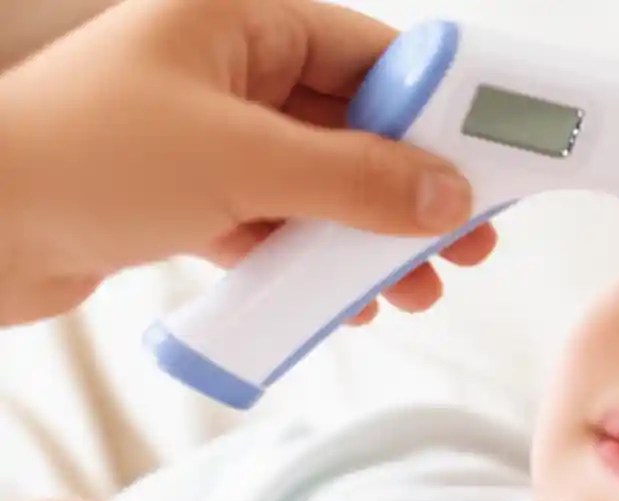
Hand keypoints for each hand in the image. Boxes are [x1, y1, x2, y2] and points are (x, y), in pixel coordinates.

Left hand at [0, 0, 496, 325]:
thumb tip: (447, 195)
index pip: (366, 53)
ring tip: (416, 288)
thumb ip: (353, 178)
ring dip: (367, 237)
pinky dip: (312, 262)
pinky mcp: (187, 197)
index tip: (489, 155)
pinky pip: (275, 224)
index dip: (435, 106)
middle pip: (352, 125)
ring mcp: (207, 136)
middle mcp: (226, 70)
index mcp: (237, 21)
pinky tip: (346, 304)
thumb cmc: (78, 160)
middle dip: (410, 189)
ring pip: (317, 184)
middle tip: (468, 237)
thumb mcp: (239, 160)